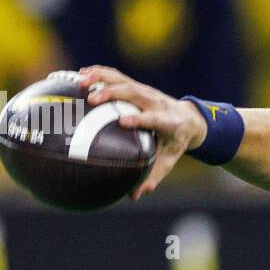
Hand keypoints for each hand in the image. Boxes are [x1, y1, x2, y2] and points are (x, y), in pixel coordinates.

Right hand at [77, 65, 207, 198]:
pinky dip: (99, 73)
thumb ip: (154, 176)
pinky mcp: (137, 85)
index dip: (139, 119)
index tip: (122, 122)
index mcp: (167, 121)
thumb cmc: (176, 143)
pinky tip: (79, 74)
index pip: (153, 119)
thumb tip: (134, 196)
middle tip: (91, 99)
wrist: (189, 118)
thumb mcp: (169, 160)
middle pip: (134, 93)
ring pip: (123, 80)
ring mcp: (146, 91)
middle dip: (113, 93)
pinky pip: (117, 76)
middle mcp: (156, 103)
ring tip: (79, 80)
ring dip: (101, 78)